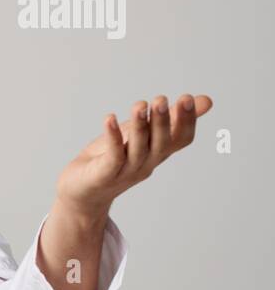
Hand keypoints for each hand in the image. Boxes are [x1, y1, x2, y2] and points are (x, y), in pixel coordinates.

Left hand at [56, 93, 213, 218]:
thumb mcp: (143, 133)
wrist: (82, 191)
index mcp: (158, 152)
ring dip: (140, 126)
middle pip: (161, 144)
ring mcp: (126, 171)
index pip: (181, 139)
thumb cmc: (115, 157)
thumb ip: (170, 118)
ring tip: (139, 105)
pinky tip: (110, 119)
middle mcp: (147, 163)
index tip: (187, 98)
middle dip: (162, 122)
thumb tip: (206, 101)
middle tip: (160, 99)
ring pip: (138, 149)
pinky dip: (112, 137)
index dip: (186, 121)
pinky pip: (112, 156)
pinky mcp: (105, 174)